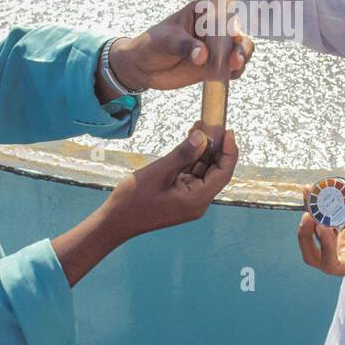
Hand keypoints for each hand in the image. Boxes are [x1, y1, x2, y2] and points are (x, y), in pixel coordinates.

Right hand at [104, 123, 238, 237]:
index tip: (228, 131)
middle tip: (212, 123)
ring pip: (203, 171)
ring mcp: (188, 200)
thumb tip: (203, 137)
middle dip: (215, 147)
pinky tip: (189, 142)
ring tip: (199, 126)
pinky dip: (191, 159)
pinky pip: (191, 175)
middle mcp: (197, 202)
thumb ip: (183, 154)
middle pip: (215, 171)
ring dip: (202, 151)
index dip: (229, 151)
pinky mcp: (178, 196)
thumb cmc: (134, 200)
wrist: (115, 222)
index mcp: (197, 200)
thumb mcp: (160, 172)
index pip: (223, 173)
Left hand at [106, 0, 253, 92]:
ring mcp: (216, 48)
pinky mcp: (215, 65)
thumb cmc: (151, 45)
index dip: (232, 23)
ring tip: (233, 67)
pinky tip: (229, 75)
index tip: (233, 34)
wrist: (143, 67)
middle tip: (235, 59)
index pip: (223, 13)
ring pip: (238, 50)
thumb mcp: (166, 42)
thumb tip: (203, 55)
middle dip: (240, 45)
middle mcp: (213, 28)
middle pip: (236, 33)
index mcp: (203, 13)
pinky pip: (232, 68)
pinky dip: (235, 71)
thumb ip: (184, 46)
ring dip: (240, 58)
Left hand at [296, 191, 344, 277]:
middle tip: (308, 214)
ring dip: (308, 220)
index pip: (332, 265)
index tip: (323, 227)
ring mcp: (339, 246)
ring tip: (310, 196)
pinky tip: (313, 191)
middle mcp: (344, 258)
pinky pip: (321, 222)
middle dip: (306, 237)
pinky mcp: (338, 233)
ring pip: (313, 239)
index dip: (324, 248)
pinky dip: (315, 209)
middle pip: (314, 256)